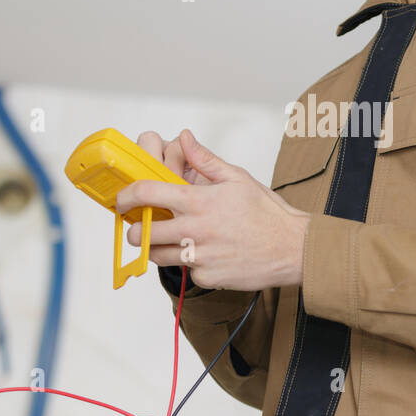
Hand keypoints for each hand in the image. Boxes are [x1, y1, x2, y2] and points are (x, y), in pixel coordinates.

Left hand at [116, 129, 309, 291]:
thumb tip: (183, 138)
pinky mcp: (207, 278)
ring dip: (156, 247)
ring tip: (168, 239)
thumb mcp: (237, 178)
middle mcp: (195, 231)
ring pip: (157, 255)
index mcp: (200, 202)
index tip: (122, 199)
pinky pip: (185, 271)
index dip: (127, 195)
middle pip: (143, 233)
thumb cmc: (267, 213)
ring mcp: (200, 257)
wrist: (292, 248)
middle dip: (134, 228)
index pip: (148, 194)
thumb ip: (205, 159)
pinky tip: (205, 253)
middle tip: (141, 225)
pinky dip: (188, 262)